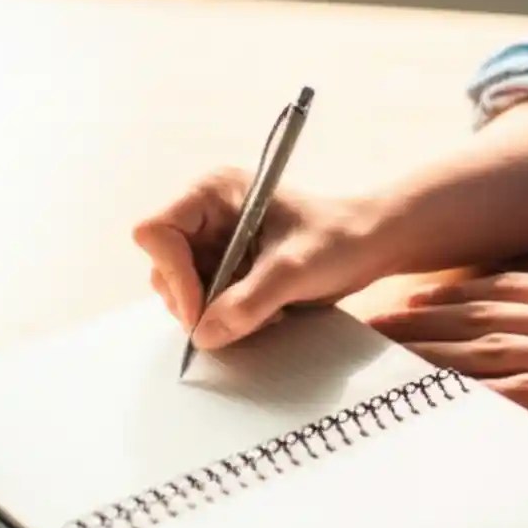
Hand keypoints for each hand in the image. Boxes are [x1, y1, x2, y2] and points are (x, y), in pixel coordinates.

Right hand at [134, 167, 389, 348]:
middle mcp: (203, 214)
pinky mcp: (224, 269)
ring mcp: (212, 243)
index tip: (204, 309)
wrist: (371, 245)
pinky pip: (204, 303)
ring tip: (262, 310)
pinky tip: (264, 312)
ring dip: (213, 312)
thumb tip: (203, 335)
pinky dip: (227, 317)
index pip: (156, 232)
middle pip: (162, 267)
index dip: (173, 274)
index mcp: (211, 192)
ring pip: (180, 291)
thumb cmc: (339, 239)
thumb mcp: (294, 270)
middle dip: (195, 300)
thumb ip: (248, 302)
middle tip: (238, 316)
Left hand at [368, 272, 527, 444]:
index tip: (409, 297)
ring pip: (489, 348)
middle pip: (480, 316)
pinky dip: (482, 390)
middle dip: (423, 319)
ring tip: (391, 353)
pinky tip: (447, 394)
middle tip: (374, 322)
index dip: (448, 294)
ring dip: (435, 351)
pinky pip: (526, 389)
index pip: (499, 289)